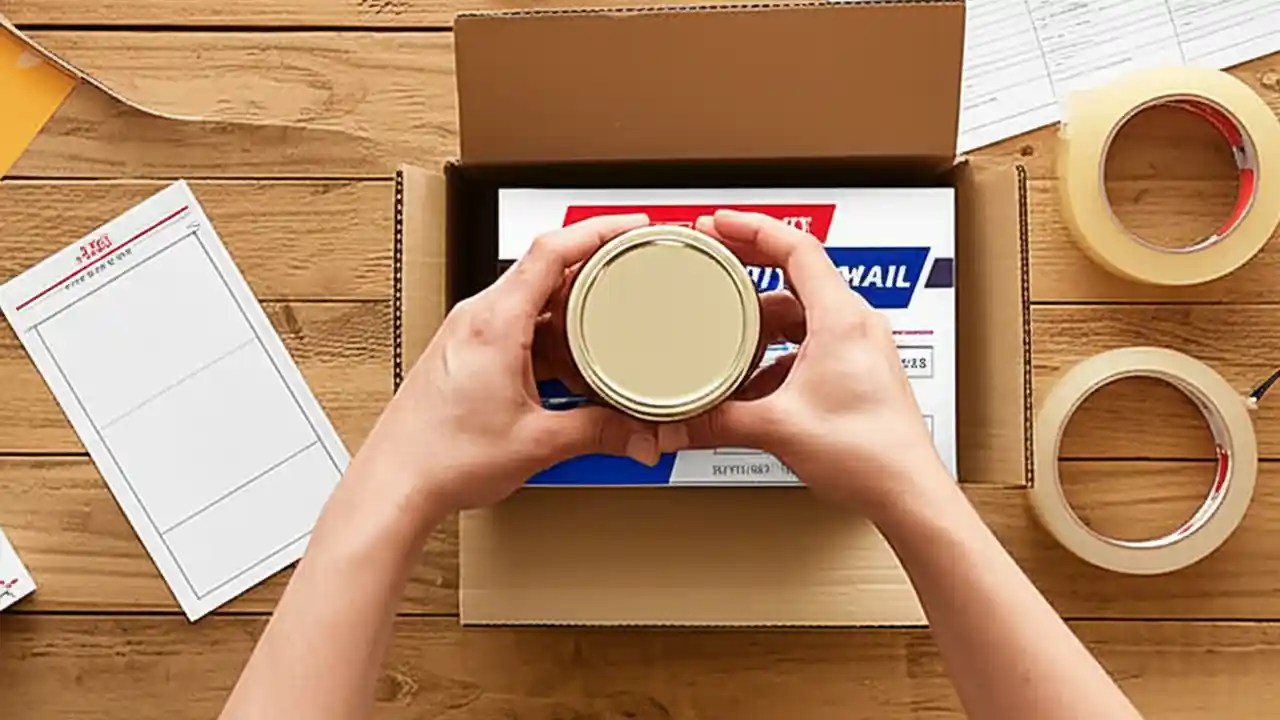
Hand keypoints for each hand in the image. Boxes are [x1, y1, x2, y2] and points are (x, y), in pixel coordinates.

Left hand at [361, 214, 665, 512]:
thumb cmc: (442, 456)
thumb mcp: (538, 442)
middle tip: (636, 278)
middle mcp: (479, 318)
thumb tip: (640, 433)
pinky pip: (521, 328)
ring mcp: (472, 334)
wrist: (396, 482)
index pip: (552, 250)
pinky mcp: (470, 354)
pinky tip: (575, 369)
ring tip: (613, 334)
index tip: (632, 226)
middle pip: (548, 271)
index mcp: (495, 323)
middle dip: (597, 274)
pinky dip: (553, 339)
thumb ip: (599, 433)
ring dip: (575, 314)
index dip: (598, 230)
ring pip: (536, 303)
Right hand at [680, 210, 947, 512]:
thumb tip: (677, 420)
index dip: (753, 227)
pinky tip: (748, 383)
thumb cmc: (870, 452)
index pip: (796, 248)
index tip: (719, 223)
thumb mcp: (778, 427)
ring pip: (797, 318)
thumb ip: (717, 420)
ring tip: (720, 338)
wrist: (907, 492)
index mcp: (840, 319)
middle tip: (709, 267)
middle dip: (746, 273)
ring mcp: (855, 349)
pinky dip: (773, 356)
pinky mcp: (853, 373)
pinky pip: (805, 348)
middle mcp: (853, 326)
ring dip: (757, 325)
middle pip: (792, 278)